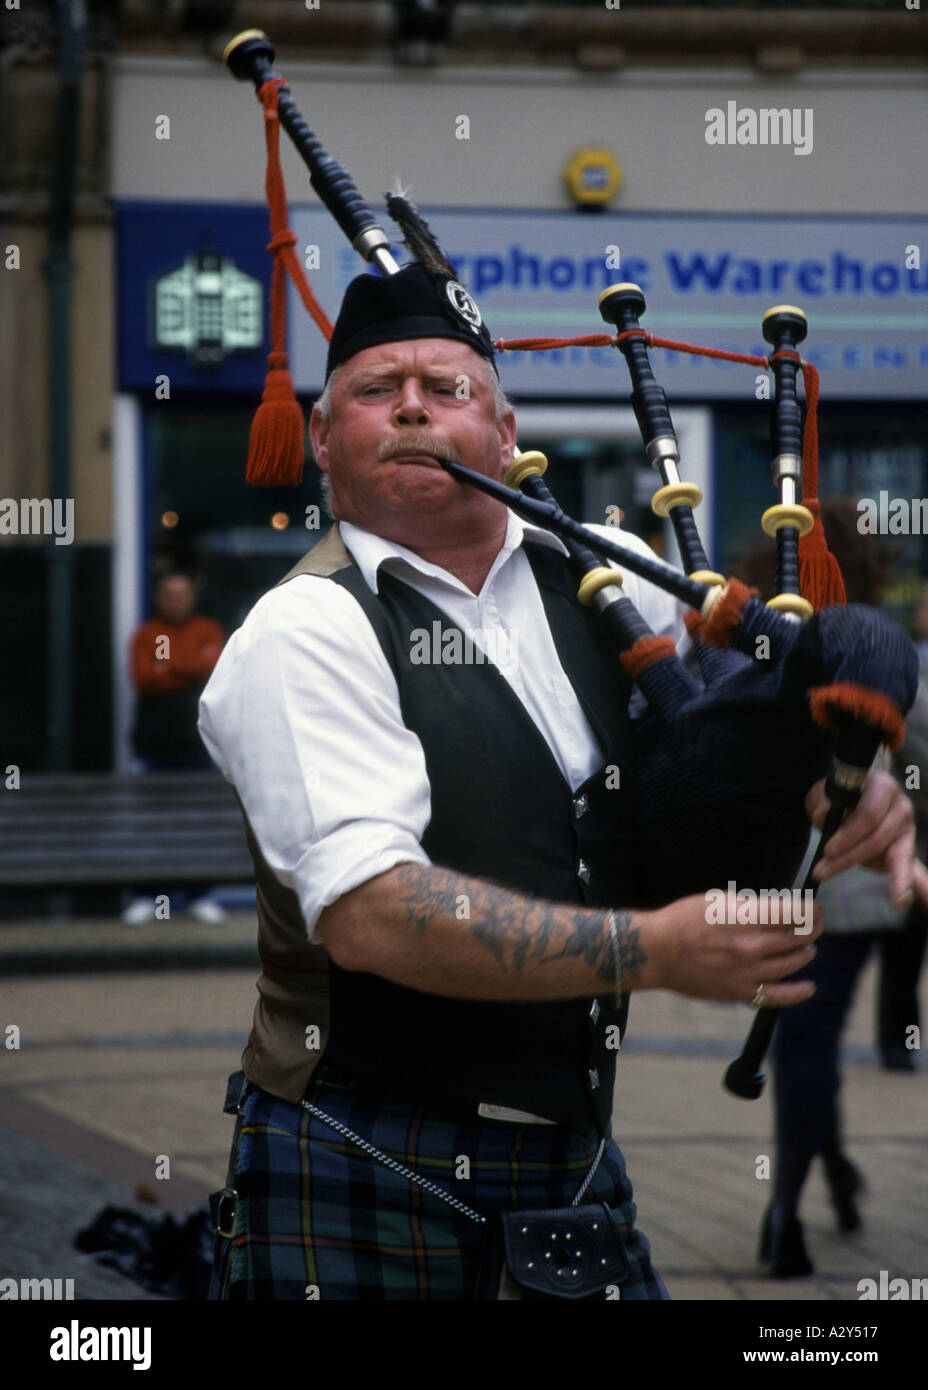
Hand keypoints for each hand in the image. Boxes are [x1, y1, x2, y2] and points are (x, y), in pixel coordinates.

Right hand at [645, 891, 823, 1006]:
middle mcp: (751, 946)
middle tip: (815, 924)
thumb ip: (752, 906)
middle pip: (799, 937)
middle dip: (812, 928)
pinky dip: (798, 992)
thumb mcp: (719, 900)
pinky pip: (778, 996)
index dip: (813, 909)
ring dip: (806, 952)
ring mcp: (747, 972)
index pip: (796, 913)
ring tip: (807, 947)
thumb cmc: (684, 920)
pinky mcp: (740, 992)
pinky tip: (808, 987)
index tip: (816, 907)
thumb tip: (779, 910)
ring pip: (793, 963)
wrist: (657, 952)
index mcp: (746, 918)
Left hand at [805, 769, 927, 909]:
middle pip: (876, 839)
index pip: (868, 815)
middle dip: (847, 858)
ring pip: (893, 858)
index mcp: (883, 787)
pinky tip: (903, 901)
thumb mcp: (824, 795)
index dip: (848, 834)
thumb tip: (823, 815)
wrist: (848, 801)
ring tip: (859, 890)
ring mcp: (907, 829)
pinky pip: (915, 871)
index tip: (827, 849)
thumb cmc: (837, 798)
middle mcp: (901, 807)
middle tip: (821, 870)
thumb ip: (822, 803)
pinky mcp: (907, 850)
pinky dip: (919, 887)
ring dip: (874, 877)